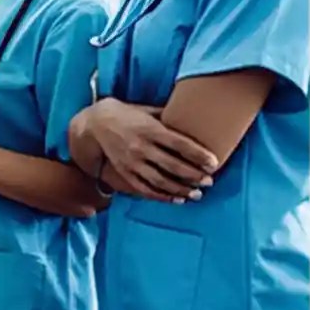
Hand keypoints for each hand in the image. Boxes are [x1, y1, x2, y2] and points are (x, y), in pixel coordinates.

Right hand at [86, 98, 218, 201]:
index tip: (214, 163)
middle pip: (173, 165)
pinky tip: (177, 198)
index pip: (180, 144)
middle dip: (194, 176)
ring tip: (197, 194)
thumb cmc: (126, 114)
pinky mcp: (125, 172)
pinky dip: (162, 196)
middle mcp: (141, 146)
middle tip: (209, 181)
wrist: (95, 123)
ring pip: (160, 181)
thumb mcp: (147, 110)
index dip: (199, 155)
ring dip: (181, 189)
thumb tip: (194, 121)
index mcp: (149, 128)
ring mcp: (132, 162)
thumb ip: (168, 118)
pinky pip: (145, 189)